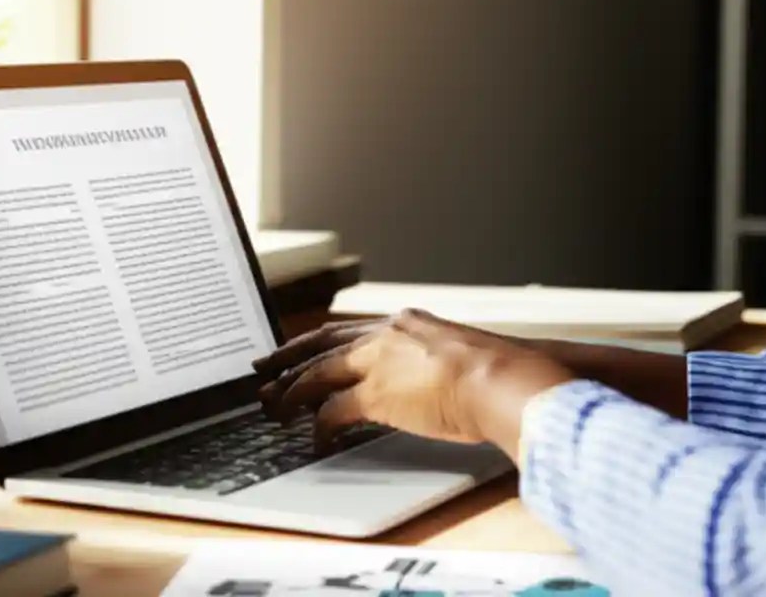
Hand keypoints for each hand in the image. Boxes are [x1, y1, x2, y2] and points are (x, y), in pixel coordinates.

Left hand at [254, 310, 574, 454]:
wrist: (503, 380)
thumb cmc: (500, 373)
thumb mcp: (463, 357)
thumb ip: (440, 365)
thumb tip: (442, 383)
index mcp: (407, 323)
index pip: (350, 330)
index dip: (321, 341)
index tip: (302, 348)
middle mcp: (386, 334)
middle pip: (321, 344)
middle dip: (287, 358)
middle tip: (263, 370)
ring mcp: (377, 362)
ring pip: (315, 374)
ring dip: (289, 393)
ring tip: (271, 409)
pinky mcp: (375, 394)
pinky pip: (330, 412)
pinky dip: (318, 428)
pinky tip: (314, 442)